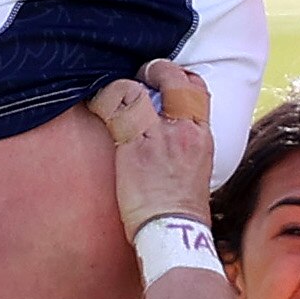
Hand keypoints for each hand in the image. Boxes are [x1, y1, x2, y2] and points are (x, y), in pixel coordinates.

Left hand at [86, 59, 218, 236]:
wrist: (174, 231)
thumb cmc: (182, 208)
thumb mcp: (197, 169)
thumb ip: (187, 145)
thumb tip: (171, 135)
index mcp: (202, 135)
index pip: (197, 88)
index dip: (180, 76)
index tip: (165, 79)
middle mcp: (184, 129)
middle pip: (174, 78)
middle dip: (157, 68)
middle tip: (141, 74)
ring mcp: (159, 135)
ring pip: (139, 88)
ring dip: (123, 84)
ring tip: (114, 91)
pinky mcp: (133, 145)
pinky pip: (116, 109)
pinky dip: (104, 101)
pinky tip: (97, 105)